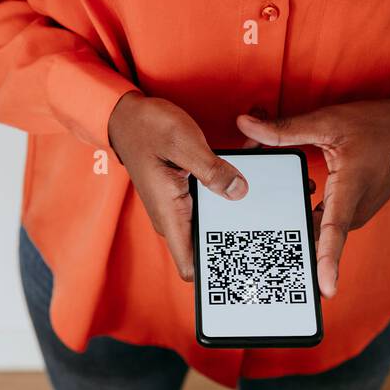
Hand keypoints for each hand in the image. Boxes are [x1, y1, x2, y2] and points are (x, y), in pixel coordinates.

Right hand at [108, 92, 247, 281]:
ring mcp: (178, 209)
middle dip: (233, 239)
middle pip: (207, 248)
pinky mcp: (184, 197)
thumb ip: (212, 170)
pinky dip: (225, 196)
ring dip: (232, 214)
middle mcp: (173, 218)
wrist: (127, 117)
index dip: (214, 271)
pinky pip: (209, 207)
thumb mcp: (183, 143)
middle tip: (262, 224)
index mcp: (169, 214)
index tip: (240, 261)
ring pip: (211, 226)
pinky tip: (241, 178)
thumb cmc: (147, 128)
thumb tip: (239, 192)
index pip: (190, 267)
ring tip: (259, 196)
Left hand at [237, 93, 389, 298]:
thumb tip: (244, 124)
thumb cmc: (378, 126)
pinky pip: (323, 220)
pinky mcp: (352, 213)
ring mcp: (354, 215)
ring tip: (272, 202)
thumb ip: (285, 128)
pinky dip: (307, 210)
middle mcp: (353, 211)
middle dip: (284, 229)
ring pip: (316, 226)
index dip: (328, 263)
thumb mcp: (329, 121)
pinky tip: (294, 196)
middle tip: (253, 228)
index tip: (326, 290)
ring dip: (295, 215)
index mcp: (350, 191)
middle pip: (313, 233)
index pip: (334, 232)